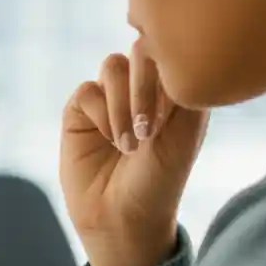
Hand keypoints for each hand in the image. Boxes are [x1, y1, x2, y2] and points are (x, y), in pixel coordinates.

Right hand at [60, 40, 208, 265]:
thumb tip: (158, 47)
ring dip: (122, 104)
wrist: (124, 218)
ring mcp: (110, 98)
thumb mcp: (185, 132)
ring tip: (128, 144)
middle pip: (140, 49)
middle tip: (148, 130)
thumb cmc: (161, 180)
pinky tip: (109, 142)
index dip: (168, 75)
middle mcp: (142, 87)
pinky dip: (101, 114)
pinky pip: (87, 90)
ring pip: (113, 66)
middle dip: (143, 88)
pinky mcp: (80, 112)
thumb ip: (182, 84)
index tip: (170, 120)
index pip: (171, 50)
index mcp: (174, 88)